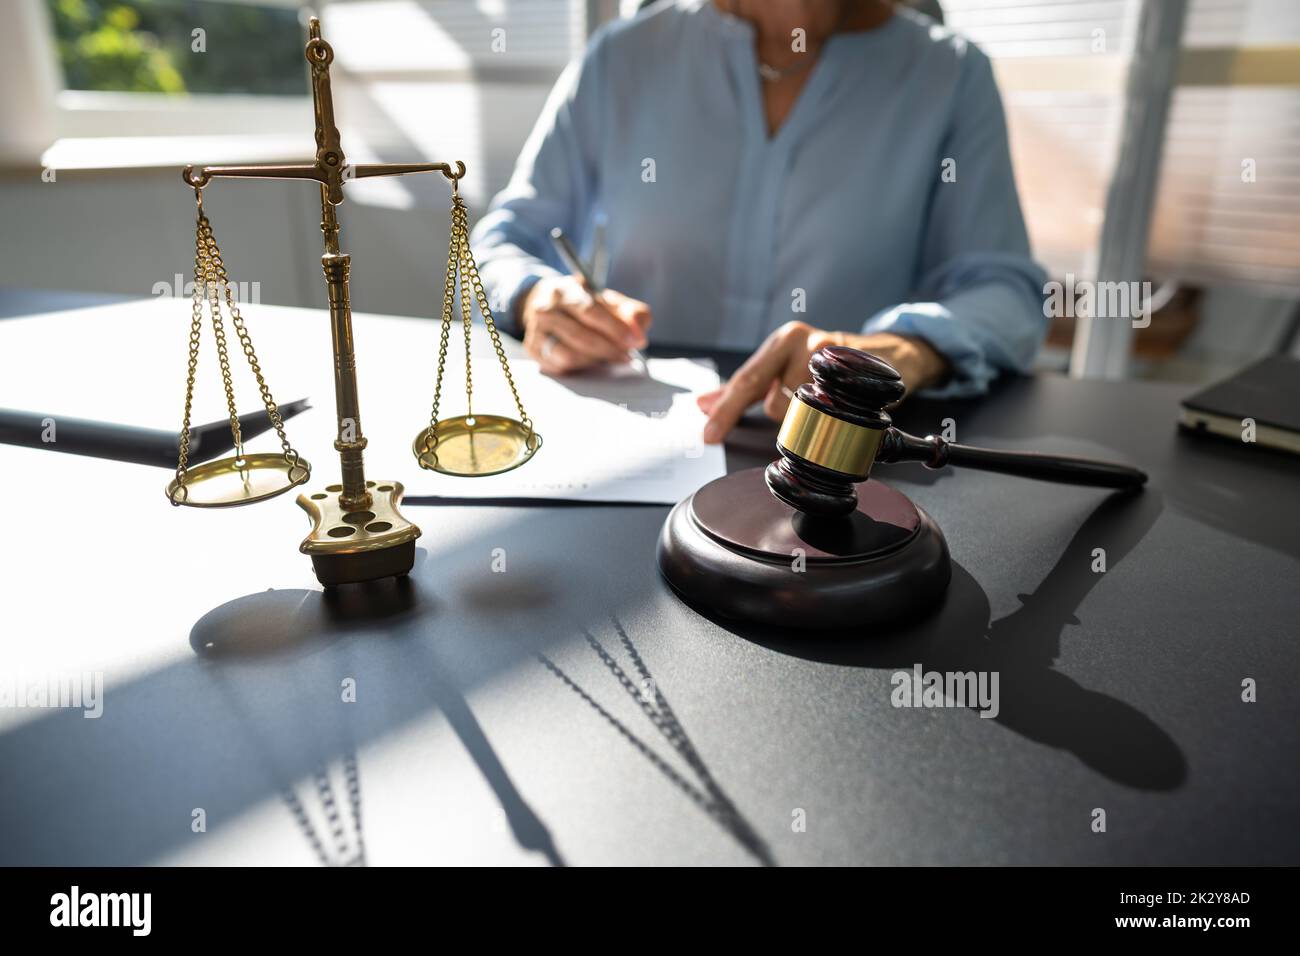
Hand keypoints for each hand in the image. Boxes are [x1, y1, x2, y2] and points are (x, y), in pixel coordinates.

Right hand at [520, 275, 651, 374]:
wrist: (545, 304)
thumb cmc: (583, 304)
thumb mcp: (608, 300)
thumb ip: (630, 312)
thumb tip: (639, 334)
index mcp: (565, 290)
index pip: (589, 310)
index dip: (614, 328)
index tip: (634, 340)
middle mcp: (545, 310)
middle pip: (580, 335)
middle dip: (609, 348)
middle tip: (627, 355)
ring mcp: (536, 331)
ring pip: (570, 354)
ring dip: (596, 359)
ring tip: (613, 357)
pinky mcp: (533, 350)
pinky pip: (561, 365)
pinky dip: (583, 365)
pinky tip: (593, 359)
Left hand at [697, 322, 948, 443]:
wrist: (884, 357)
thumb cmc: (825, 365)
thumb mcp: (781, 369)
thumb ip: (744, 389)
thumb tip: (703, 404)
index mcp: (783, 340)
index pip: (746, 380)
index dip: (725, 411)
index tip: (708, 434)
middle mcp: (803, 341)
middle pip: (769, 397)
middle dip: (761, 415)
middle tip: (753, 424)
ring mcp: (830, 355)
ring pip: (797, 410)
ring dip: (804, 419)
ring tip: (820, 406)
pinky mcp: (853, 372)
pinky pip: (827, 412)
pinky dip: (827, 420)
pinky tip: (834, 412)